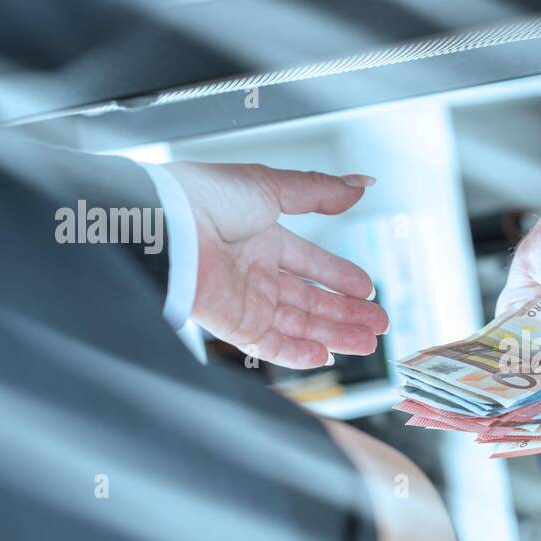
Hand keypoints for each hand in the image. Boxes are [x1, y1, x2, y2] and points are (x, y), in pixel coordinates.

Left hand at [166, 161, 389, 368]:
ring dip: (334, 335)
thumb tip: (358, 184)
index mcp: (262, 237)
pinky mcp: (232, 324)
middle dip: (346, 313)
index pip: (311, 263)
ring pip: (298, 324)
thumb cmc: (204, 198)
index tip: (367, 288)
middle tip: (377, 324)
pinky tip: (323, 356)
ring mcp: (244, 299)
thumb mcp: (270, 186)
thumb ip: (318, 191)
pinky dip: (297, 353)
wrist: (163, 226)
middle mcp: (254, 270)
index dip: (340, 276)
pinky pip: (270, 344)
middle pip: (310, 299)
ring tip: (366, 344)